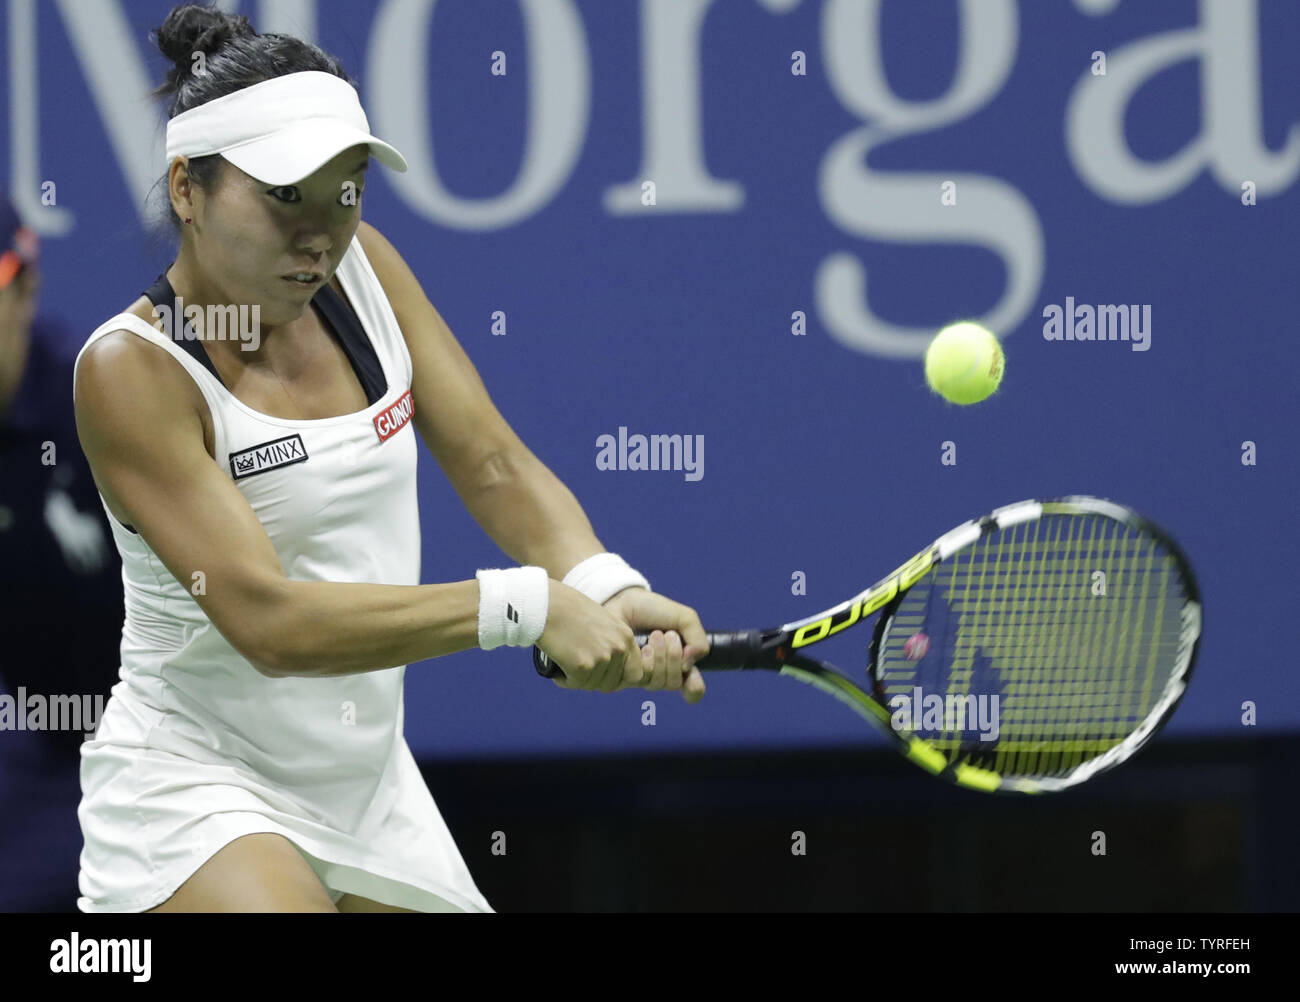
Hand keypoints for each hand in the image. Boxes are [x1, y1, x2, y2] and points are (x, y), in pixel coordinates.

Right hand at [536, 580, 643, 692]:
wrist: (547, 604)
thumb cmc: (568, 608)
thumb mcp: (602, 622)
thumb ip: (611, 642)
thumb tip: (611, 667)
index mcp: (625, 636)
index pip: (636, 673)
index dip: (619, 679)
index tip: (604, 677)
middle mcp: (618, 648)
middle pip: (611, 684)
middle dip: (595, 681)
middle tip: (579, 672)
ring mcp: (601, 658)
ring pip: (591, 685)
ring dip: (577, 680)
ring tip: (565, 665)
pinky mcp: (582, 666)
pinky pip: (574, 684)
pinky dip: (564, 680)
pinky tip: (558, 670)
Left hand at [602, 587, 707, 703]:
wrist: (622, 602)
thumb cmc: (651, 609)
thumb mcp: (684, 618)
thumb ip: (698, 639)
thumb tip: (690, 664)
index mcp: (677, 662)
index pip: (691, 689)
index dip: (694, 686)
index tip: (693, 675)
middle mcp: (660, 672)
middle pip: (675, 684)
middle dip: (675, 657)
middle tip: (669, 635)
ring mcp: (641, 675)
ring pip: (660, 683)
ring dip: (662, 657)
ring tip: (655, 635)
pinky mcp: (624, 676)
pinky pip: (643, 680)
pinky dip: (648, 661)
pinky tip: (642, 646)